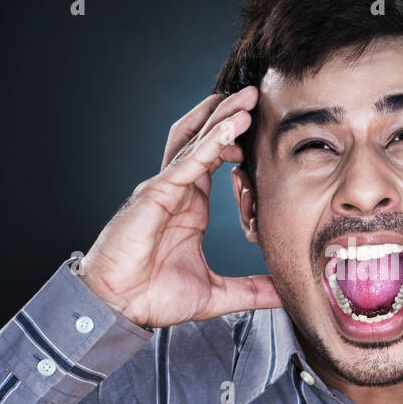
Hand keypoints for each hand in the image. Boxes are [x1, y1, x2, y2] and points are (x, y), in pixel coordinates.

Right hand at [78, 86, 280, 327]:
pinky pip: (184, 164)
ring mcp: (164, 189)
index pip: (214, 160)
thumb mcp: (217, 294)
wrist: (118, 308)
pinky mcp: (154, 196)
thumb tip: (284, 293)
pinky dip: (207, 145)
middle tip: (254, 95)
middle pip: (202, 140)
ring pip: (193, 143)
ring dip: (219, 119)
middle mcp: (177, 191)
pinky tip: (228, 131)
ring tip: (243, 99)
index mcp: (190, 206)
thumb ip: (253, 290)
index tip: (261, 135)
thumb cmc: (154, 297)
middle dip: (227, 115)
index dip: (235, 143)